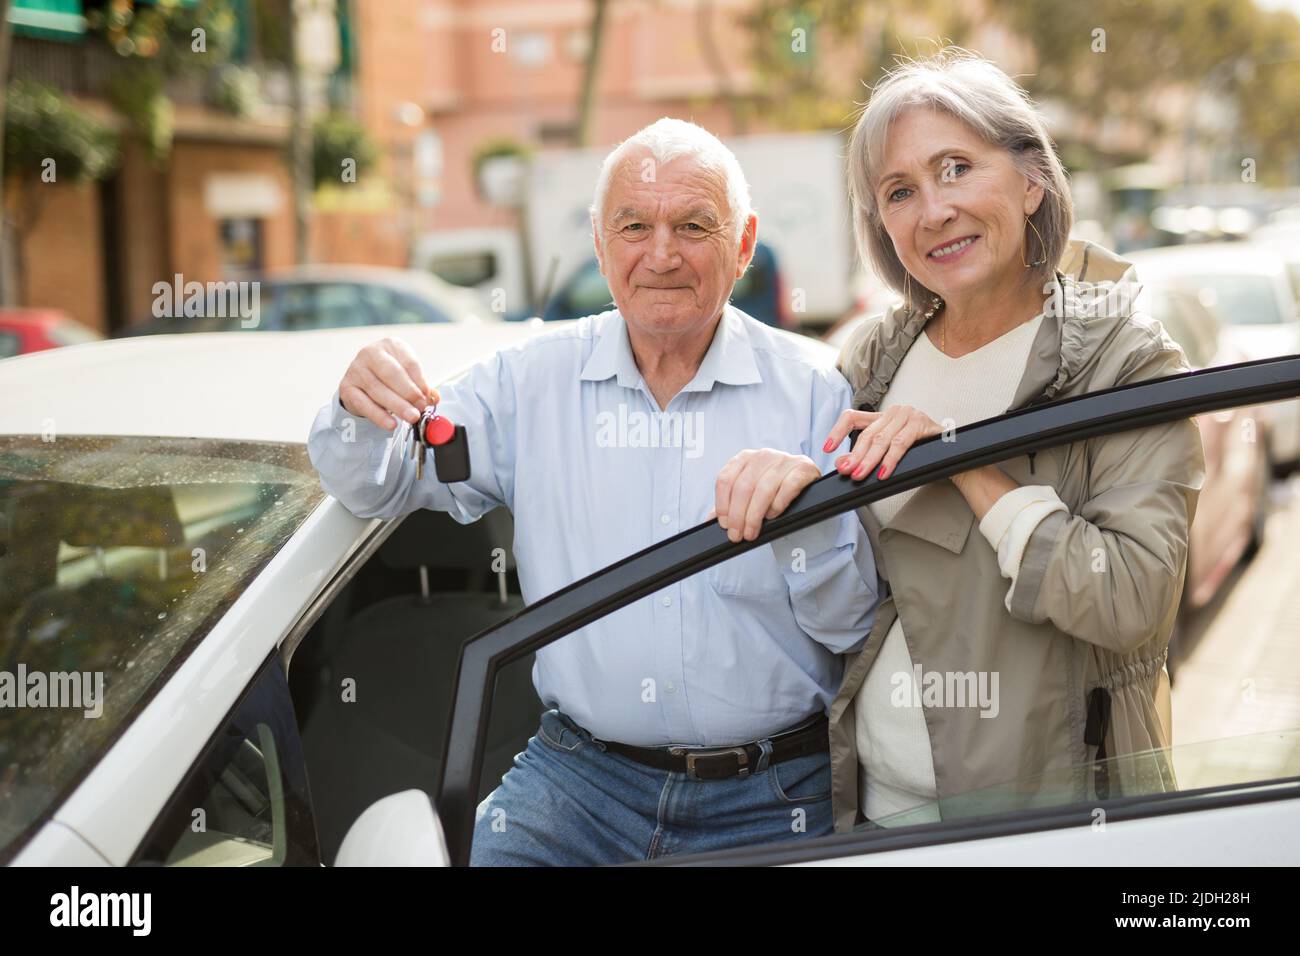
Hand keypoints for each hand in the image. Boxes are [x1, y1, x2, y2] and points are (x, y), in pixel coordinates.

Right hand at [338, 337, 439, 430]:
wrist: (362, 381)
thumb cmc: (389, 376)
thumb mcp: (407, 376)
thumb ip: (421, 386)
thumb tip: (433, 398)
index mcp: (391, 345)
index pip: (409, 363)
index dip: (420, 382)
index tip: (428, 398)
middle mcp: (371, 353)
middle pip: (392, 374)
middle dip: (408, 393)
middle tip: (420, 408)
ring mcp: (356, 369)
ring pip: (378, 390)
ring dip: (397, 406)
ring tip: (411, 417)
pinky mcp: (347, 387)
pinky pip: (364, 404)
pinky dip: (379, 416)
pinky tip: (391, 423)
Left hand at [711, 449, 820, 542]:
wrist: (805, 477)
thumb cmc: (774, 486)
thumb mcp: (750, 491)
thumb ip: (730, 503)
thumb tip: (710, 520)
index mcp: (745, 458)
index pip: (725, 479)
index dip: (722, 504)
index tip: (724, 524)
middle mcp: (763, 455)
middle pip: (742, 487)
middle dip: (737, 516)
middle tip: (737, 534)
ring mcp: (784, 460)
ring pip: (763, 489)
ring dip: (754, 516)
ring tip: (751, 532)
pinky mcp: (803, 468)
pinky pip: (787, 488)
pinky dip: (777, 505)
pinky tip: (772, 515)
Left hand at [823, 405, 944, 480]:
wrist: (952, 454)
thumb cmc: (921, 452)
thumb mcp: (888, 454)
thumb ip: (865, 456)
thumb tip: (841, 463)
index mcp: (883, 417)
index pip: (852, 418)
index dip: (837, 431)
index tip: (827, 448)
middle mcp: (894, 412)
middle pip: (867, 434)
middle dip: (855, 456)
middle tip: (846, 471)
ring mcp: (908, 415)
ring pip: (882, 440)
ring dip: (869, 460)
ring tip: (860, 475)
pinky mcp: (921, 423)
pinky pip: (900, 444)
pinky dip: (890, 460)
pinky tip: (883, 472)